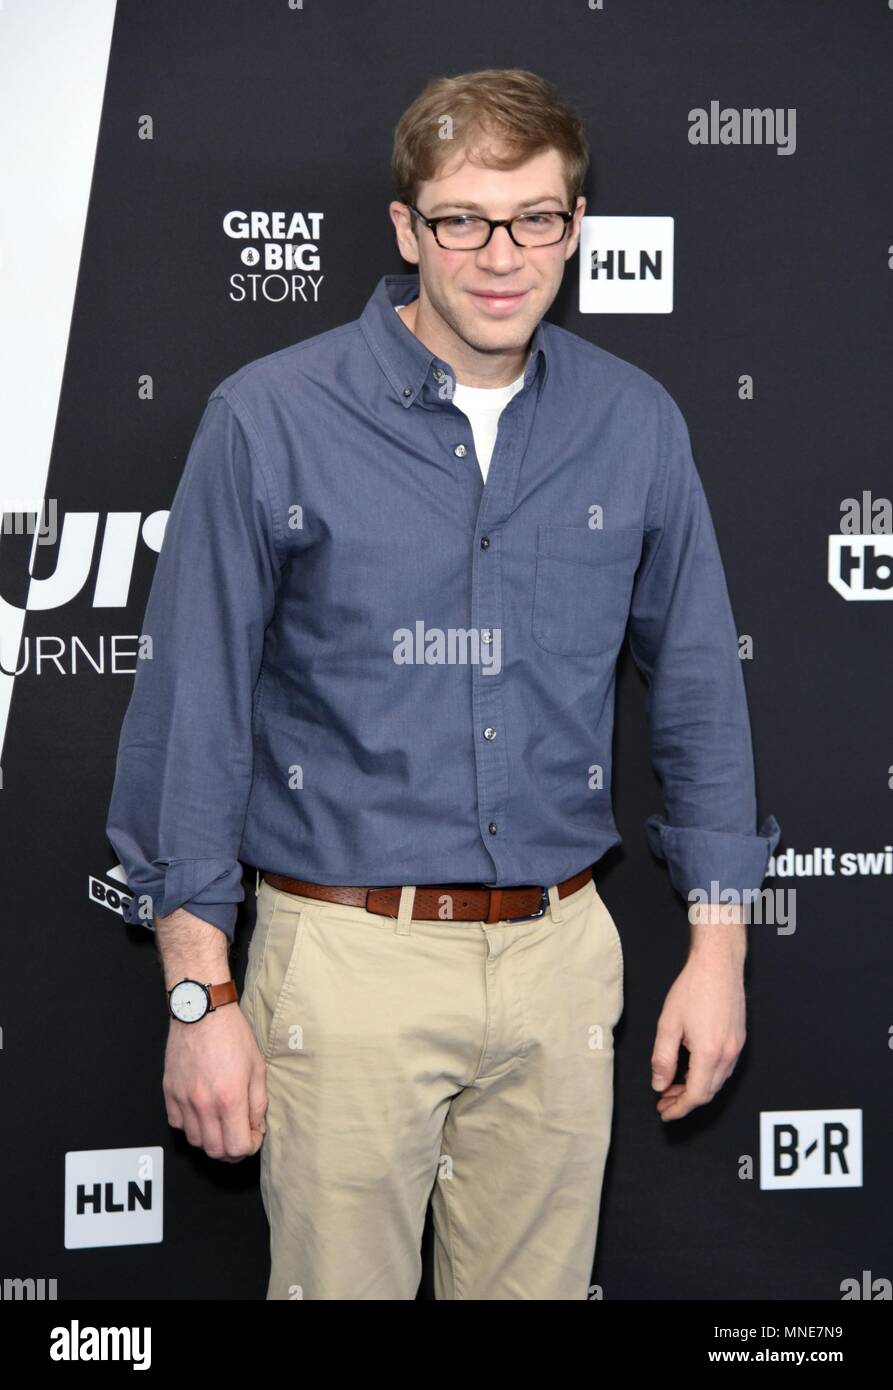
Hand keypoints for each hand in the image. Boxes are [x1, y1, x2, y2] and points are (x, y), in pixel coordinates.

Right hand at [163, 1003, 267, 1160]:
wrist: (202, 1011)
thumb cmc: (232, 1034)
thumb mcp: (257, 1067)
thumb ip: (258, 1103)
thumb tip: (255, 1127)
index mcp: (230, 1098)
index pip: (237, 1148)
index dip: (249, 1147)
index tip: (253, 1136)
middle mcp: (204, 1104)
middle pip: (215, 1151)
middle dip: (231, 1150)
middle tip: (239, 1135)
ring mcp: (183, 1099)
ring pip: (194, 1141)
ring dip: (211, 1139)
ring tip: (221, 1122)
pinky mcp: (169, 1092)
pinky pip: (177, 1124)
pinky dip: (190, 1125)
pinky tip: (201, 1111)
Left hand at [650, 941, 746, 1120]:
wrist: (719, 964)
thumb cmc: (694, 988)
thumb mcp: (669, 1024)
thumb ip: (663, 1058)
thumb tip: (659, 1083)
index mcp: (710, 1053)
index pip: (695, 1095)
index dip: (678, 1108)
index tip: (664, 1112)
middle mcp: (728, 1054)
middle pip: (708, 1092)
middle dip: (684, 1101)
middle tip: (664, 1101)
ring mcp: (736, 1047)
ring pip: (717, 1081)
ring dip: (695, 1089)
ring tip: (673, 1087)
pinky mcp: (739, 1039)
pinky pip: (723, 1068)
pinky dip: (706, 1076)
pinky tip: (691, 1069)